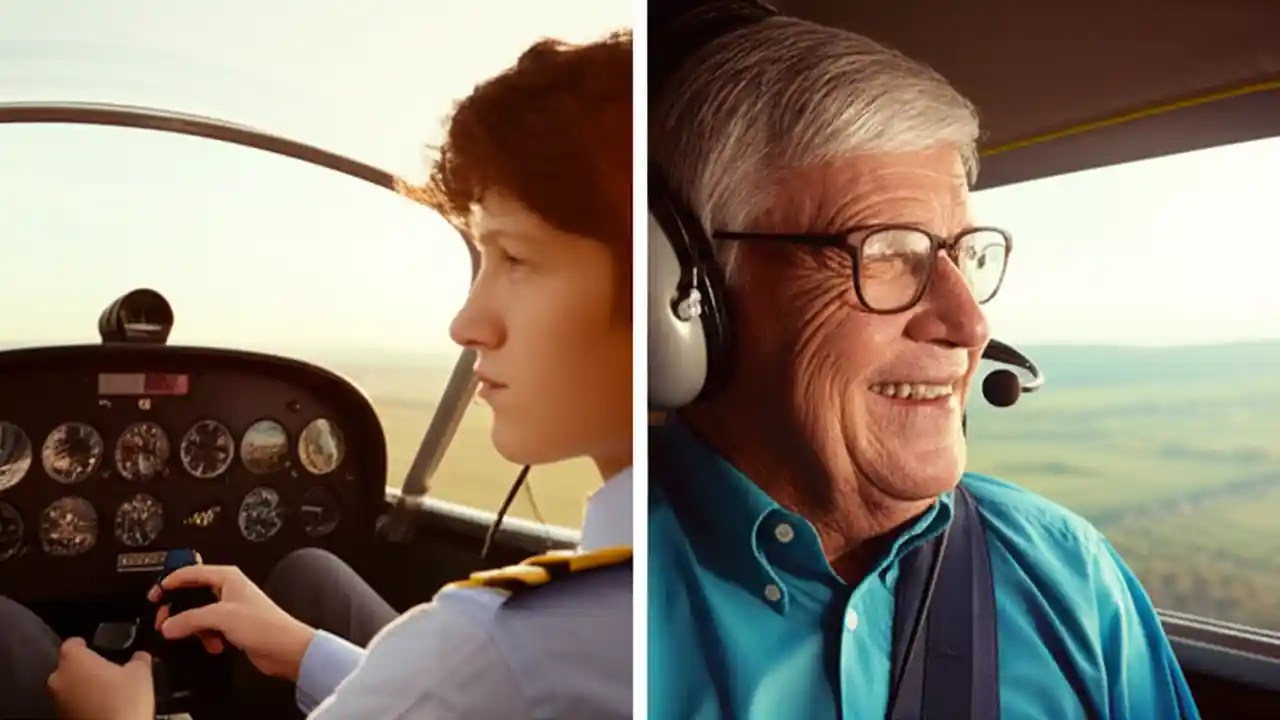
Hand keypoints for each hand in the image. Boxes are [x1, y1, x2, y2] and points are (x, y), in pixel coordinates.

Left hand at [47, 638, 153, 719]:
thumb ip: (138, 658)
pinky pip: (70, 702)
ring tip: (104, 689)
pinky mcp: (60, 718)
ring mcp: (57, 701)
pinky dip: (81, 701)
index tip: (94, 645)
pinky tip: (100, 705)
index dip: (84, 643)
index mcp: (74, 661)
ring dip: (81, 685)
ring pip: (68, 685)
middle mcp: (58, 679)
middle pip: (68, 666)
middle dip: (83, 666)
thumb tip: (139, 655)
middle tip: (104, 669)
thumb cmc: (125, 700)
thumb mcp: (141, 673)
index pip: (72, 643)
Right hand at [150, 564, 316, 680]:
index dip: (170, 581)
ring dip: (194, 627)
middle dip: (178, 609)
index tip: (155, 593)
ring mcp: (231, 609)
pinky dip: (207, 637)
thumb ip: (190, 619)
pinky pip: (210, 629)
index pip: (191, 572)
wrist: (285, 648)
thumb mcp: (221, 617)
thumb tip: (168, 625)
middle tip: (165, 620)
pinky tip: (213, 645)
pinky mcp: (234, 626)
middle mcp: (229, 590)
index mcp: (227, 577)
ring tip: (191, 635)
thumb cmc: (265, 625)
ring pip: (200, 615)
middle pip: (193, 594)